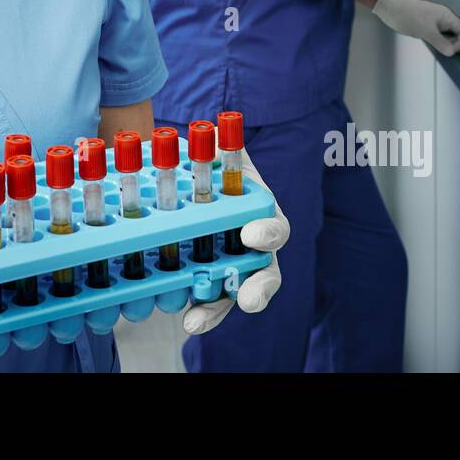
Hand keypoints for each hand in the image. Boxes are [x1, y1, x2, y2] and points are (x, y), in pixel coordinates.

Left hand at [184, 145, 288, 334]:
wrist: (200, 187)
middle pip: (264, 274)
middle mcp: (254, 249)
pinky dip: (197, 312)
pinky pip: (207, 302)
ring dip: (216, 310)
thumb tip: (212, 137)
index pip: (274, 228)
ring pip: (233, 296)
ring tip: (195, 321)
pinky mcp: (209, 283)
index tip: (250, 234)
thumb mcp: (221, 155)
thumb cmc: (217, 172)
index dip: (265, 233)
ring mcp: (233, 269)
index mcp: (262, 216)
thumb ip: (222, 148)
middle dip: (257, 289)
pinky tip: (185, 320)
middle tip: (248, 300)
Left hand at [372, 0, 459, 54]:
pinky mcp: (428, 26)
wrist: (389, 7)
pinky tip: (430, 43)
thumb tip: (452, 53)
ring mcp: (436, 22)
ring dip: (445, 44)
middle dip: (454, 44)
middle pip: (459, 35)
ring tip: (434, 46)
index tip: (450, 51)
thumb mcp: (425, 30)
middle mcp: (444, 18)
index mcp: (447, 16)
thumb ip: (440, 42)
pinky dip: (438, 42)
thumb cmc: (406, 14)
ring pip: (448, 36)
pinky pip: (439, 36)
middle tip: (441, 49)